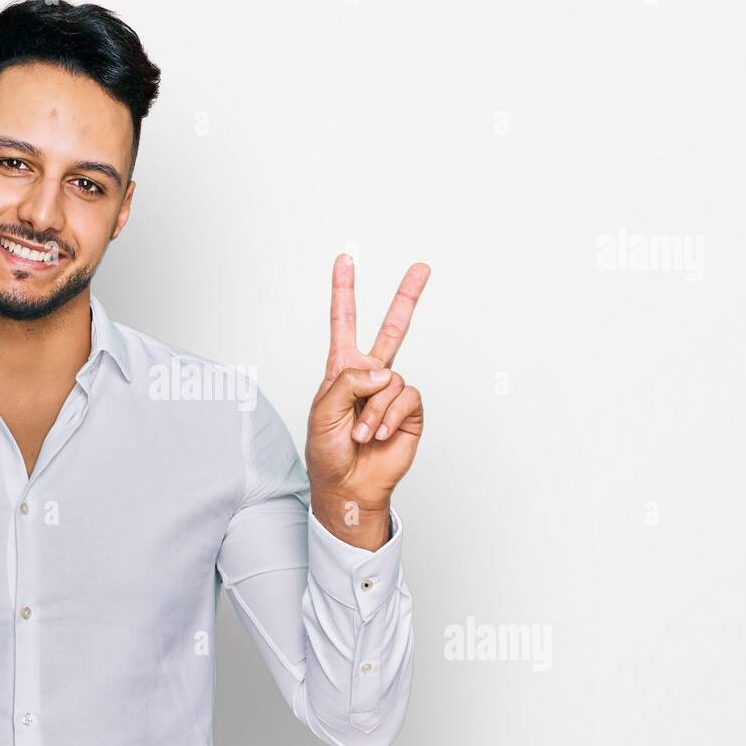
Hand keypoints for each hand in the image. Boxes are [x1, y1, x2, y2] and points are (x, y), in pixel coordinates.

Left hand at [306, 254, 429, 543]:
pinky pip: (406, 398)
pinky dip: (390, 416)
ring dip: (374, 410)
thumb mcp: (324, 412)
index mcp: (342, 369)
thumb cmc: (328, 451)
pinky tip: (380, 434)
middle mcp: (370, 376)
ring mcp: (391, 393)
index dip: (344, 292)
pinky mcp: (410, 412)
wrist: (348, 486)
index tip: (345, 260)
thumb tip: (384, 372)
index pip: (344, 323)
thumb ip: (349, 382)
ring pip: (392, 380)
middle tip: (421, 268)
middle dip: (406, 298)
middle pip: (392, 329)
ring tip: (362, 432)